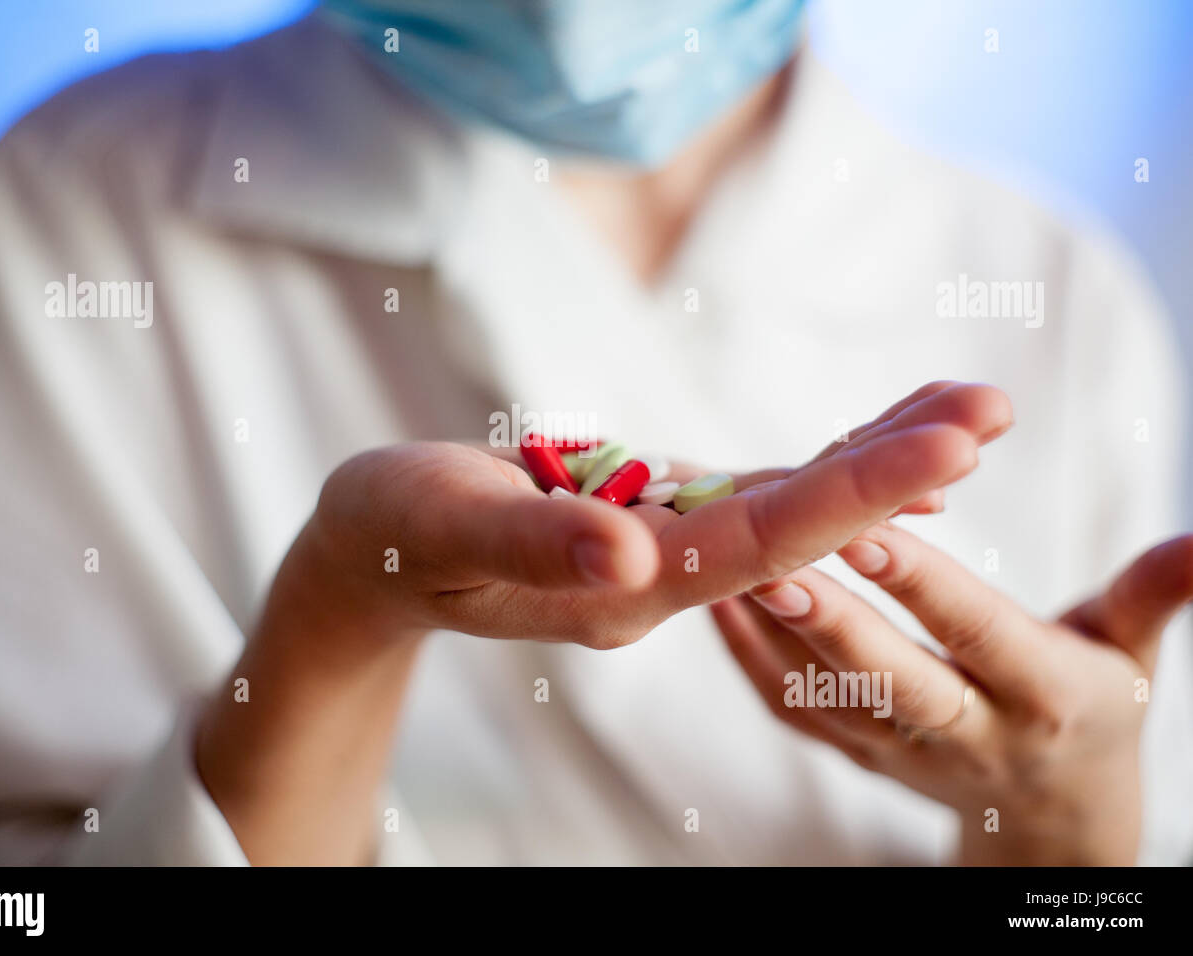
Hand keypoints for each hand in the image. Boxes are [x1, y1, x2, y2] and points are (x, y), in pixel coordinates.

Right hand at [306, 380, 1011, 648]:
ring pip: (787, 509)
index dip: (853, 496)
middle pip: (799, 528)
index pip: (759, 546)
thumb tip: (632, 555)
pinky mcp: (653, 525)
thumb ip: (533, 542)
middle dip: (897, 471)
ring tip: (971, 414)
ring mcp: (662, 556)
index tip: (946, 452)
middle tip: (994, 413)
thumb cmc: (391, 536)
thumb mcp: (439, 528)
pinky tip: (886, 450)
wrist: (373, 558)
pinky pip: (754, 496)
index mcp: (620, 591)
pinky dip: (823, 467)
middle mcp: (660, 581)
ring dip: (878, 462)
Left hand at [713, 521, 1192, 864]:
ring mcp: (902, 754)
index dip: (925, 585)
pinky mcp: (856, 755)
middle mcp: (968, 733)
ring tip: (726, 568)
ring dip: (771, 638)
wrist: (1051, 810)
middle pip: (893, 680)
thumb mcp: (1131, 653)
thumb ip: (1154, 594)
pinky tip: (717, 599)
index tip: (871, 523)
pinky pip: (793, 711)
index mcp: (1042, 695)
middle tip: (777, 564)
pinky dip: (749, 660)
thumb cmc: (1094, 703)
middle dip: (835, 625)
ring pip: (827, 698)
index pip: (978, 634)